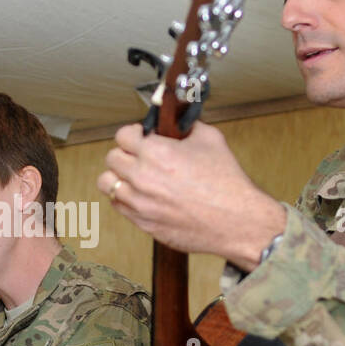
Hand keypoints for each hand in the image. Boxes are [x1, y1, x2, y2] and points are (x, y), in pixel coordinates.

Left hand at [98, 120, 284, 269]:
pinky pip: (119, 206)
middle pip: (112, 158)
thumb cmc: (227, 184)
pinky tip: (142, 195)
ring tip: (135, 176)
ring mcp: (140, 203)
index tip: (141, 137)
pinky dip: (126, 198)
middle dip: (125, 153)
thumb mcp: (211, 139)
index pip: (122, 135)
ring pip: (107, 183)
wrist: (237, 221)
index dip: (133, 134)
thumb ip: (187, 127)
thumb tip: (176, 122)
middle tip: (139, 156)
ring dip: (120, 177)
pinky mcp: (143, 223)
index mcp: (156, 153)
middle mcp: (142, 178)